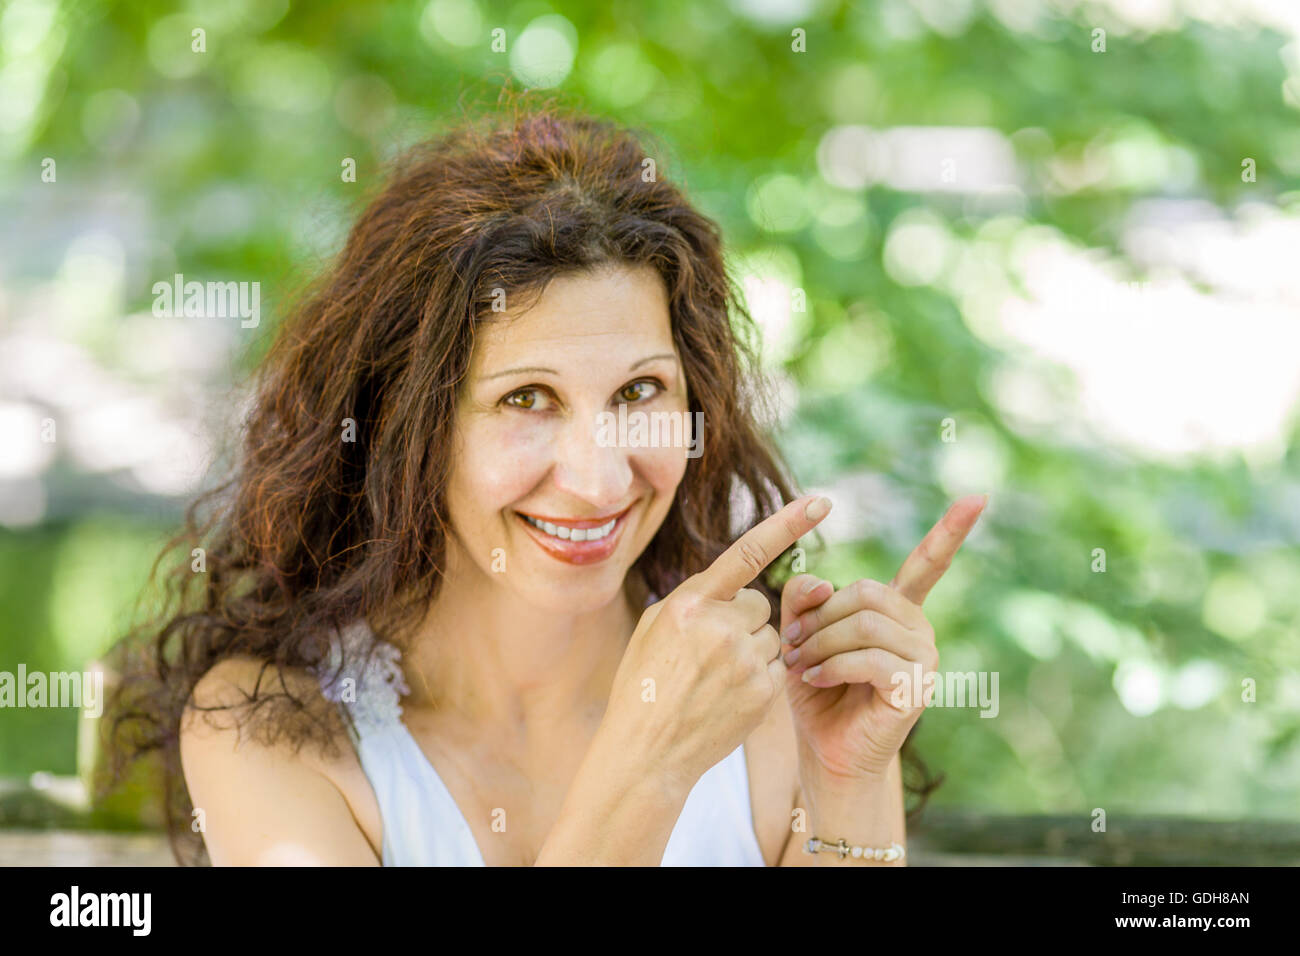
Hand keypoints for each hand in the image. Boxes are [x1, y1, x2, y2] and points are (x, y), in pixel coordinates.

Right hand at [604, 495, 833, 793]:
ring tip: (715, 679)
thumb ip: (695, 600)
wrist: (647, 752)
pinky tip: (728, 697)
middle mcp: (720, 627)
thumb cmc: (644, 685)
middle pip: (759, 604)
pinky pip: (776, 666)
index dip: (787, 525)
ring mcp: (744, 660)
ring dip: (752, 650)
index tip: (821, 502)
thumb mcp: (654, 629)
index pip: (746, 554)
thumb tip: (734, 586)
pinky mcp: (764, 690)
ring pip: (771, 637)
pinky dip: (758, 677)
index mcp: (689, 604)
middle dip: (743, 621)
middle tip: (710, 653)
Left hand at [779, 494, 987, 782]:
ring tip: (802, 663)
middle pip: (867, 593)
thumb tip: (821, 580)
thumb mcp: (800, 634)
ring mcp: (924, 659)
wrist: (826, 750)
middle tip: (792, 642)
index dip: (951, 531)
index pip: (928, 563)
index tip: (978, 498)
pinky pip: (871, 659)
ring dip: (821, 643)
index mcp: (897, 609)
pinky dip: (834, 665)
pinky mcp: (915, 689)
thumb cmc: (816, 690)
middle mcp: (919, 628)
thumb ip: (804, 600)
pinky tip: (816, 678)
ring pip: (866, 625)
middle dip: (821, 616)